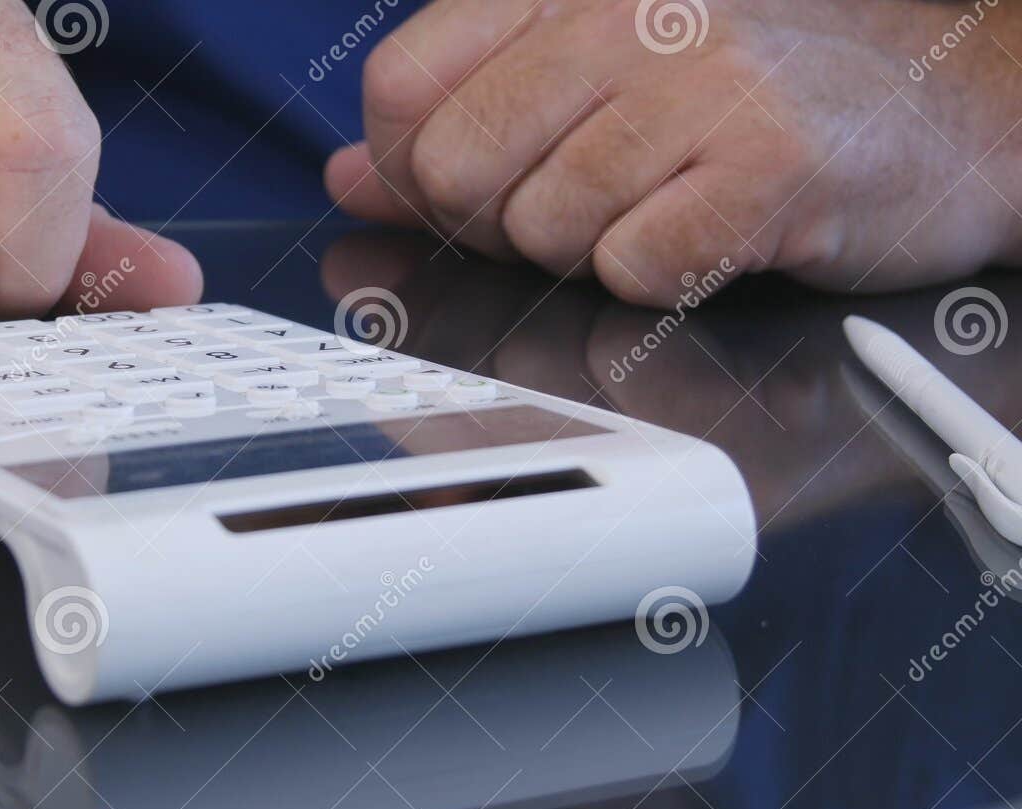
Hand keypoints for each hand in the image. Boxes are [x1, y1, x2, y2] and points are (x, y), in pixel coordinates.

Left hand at [327, 0, 1021, 303]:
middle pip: (452, 171)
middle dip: (500, 221)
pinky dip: (661, 277)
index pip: (400, 90)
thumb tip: (354, 174)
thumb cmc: (766, 92)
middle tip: (585, 205)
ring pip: (540, 229)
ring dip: (590, 251)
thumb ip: (467, 116)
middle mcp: (625, 15)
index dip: (414, 169)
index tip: (474, 186)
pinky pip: (633, 266)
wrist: (958, 107)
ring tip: (667, 208)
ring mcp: (700, 82)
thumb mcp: (602, 78)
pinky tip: (711, 236)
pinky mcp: (769, 165)